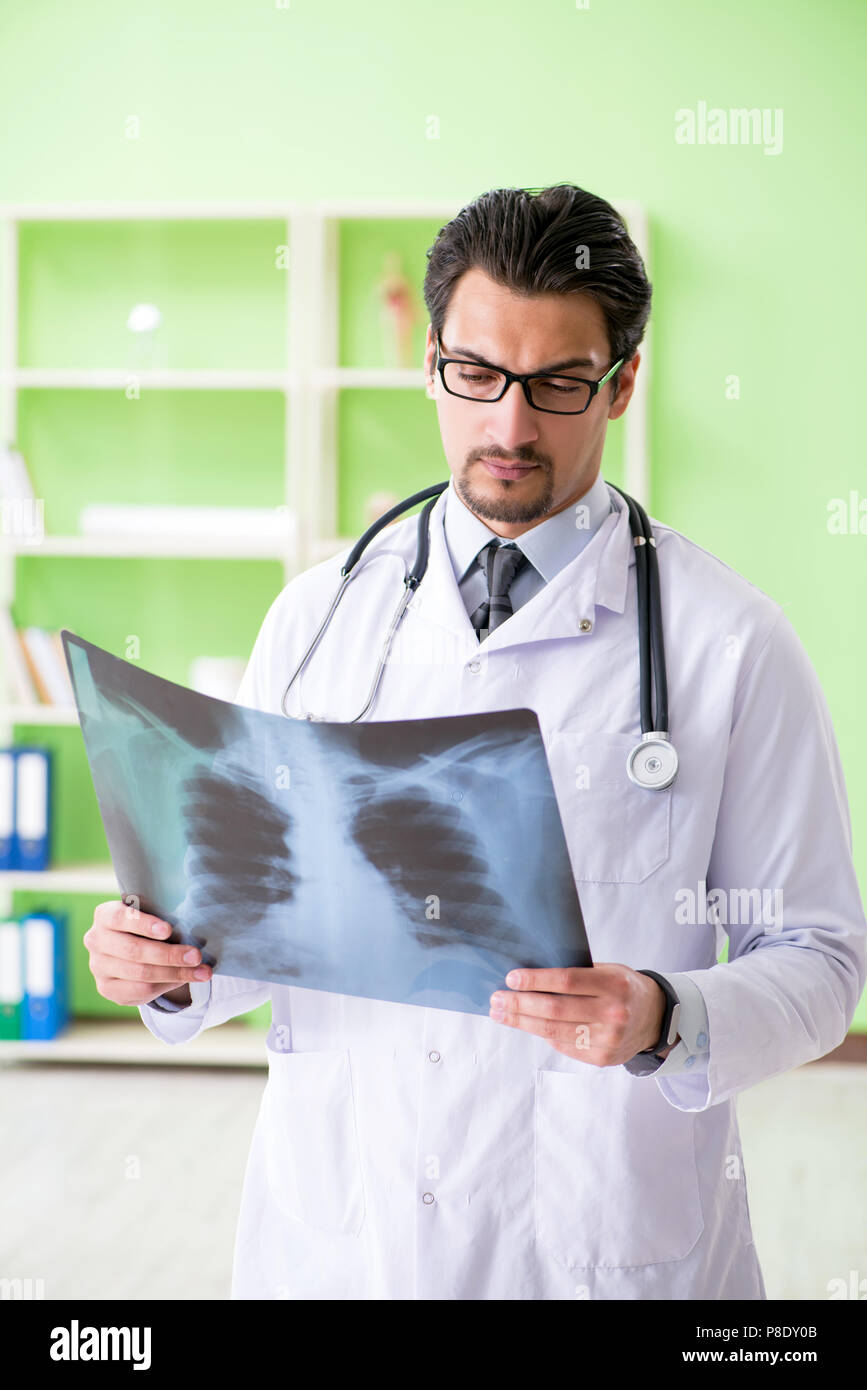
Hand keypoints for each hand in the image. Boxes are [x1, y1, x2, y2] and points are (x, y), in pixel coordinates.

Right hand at [84, 900, 212, 1006]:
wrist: (128, 949)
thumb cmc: (146, 925)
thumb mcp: (149, 914)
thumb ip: (162, 917)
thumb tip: (194, 929)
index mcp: (105, 915)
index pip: (120, 918)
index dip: (144, 924)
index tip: (168, 930)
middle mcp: (96, 940)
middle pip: (134, 951)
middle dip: (169, 954)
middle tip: (196, 956)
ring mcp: (98, 966)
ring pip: (141, 974)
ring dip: (175, 973)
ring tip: (202, 972)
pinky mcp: (106, 988)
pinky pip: (140, 991)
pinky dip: (167, 986)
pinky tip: (185, 979)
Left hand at [488, 962, 676, 1066]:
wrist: (655, 1018)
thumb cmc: (623, 987)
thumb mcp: (608, 971)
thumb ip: (577, 974)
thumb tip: (530, 976)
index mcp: (614, 985)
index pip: (566, 981)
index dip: (536, 980)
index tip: (511, 978)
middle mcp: (613, 1014)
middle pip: (555, 1009)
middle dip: (520, 1004)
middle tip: (497, 998)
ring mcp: (608, 1040)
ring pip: (553, 1031)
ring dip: (522, 1022)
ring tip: (501, 1013)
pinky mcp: (601, 1058)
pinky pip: (563, 1045)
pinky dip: (542, 1033)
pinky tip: (527, 1024)